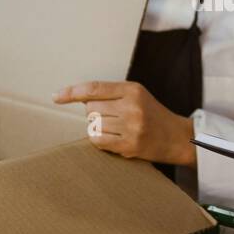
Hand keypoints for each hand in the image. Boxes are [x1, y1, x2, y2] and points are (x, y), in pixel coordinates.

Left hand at [53, 80, 194, 166]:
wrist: (177, 138)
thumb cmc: (152, 115)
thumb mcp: (137, 95)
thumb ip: (112, 94)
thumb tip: (80, 98)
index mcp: (132, 90)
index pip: (94, 88)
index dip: (72, 92)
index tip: (56, 96)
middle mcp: (132, 106)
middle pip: (91, 109)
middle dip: (94, 113)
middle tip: (111, 117)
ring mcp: (131, 127)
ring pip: (93, 125)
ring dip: (97, 127)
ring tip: (115, 129)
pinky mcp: (129, 145)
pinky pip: (98, 140)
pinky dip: (98, 139)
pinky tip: (110, 139)